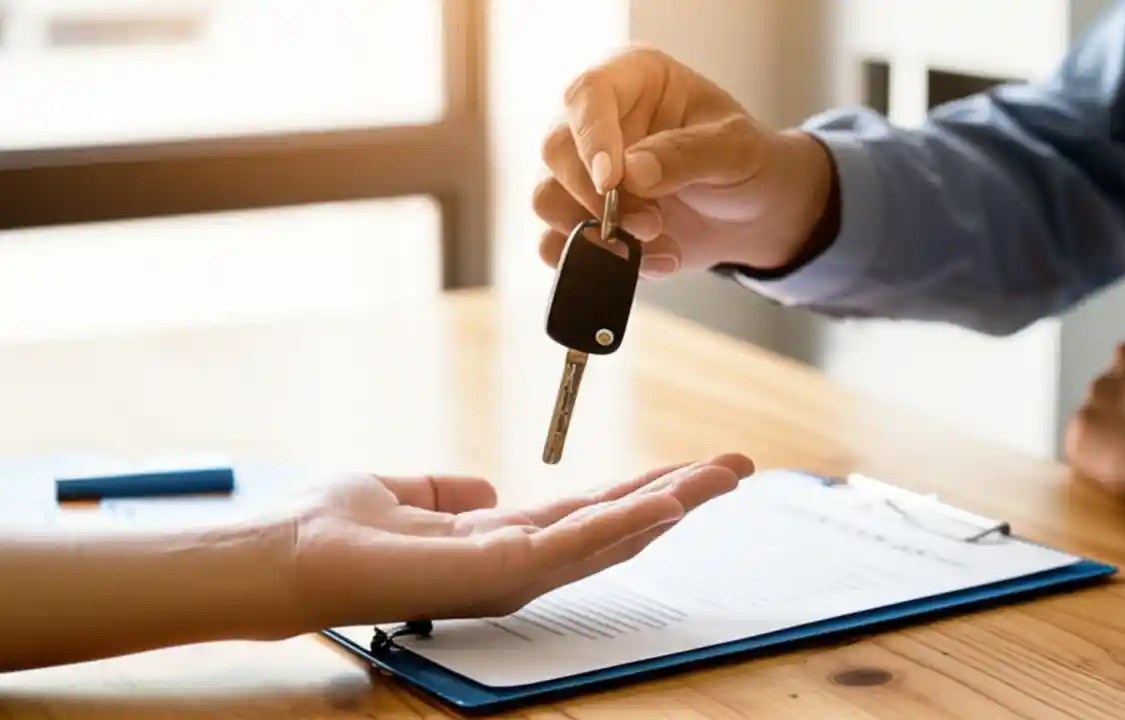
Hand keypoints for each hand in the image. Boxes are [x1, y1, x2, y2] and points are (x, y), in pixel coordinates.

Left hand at [287, 453, 752, 628]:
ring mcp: (511, 573)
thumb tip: (485, 488)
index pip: (587, 513)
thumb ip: (448, 491)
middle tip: (737, 469)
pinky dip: (624, 524)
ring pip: (609, 536)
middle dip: (679, 497)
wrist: (285, 557)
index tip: (690, 469)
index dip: (641, 490)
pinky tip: (666, 501)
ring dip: (670, 505)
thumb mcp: (404, 493)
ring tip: (721, 478)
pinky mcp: (495, 574)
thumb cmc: (332, 530)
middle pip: (615, 525)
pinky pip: (574, 545)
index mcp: (499, 541)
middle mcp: (516, 562)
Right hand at [534, 47, 832, 276]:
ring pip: (546, 199)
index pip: (587, 94)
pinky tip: (652, 260)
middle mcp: (594, 120)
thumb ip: (687, 154)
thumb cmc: (745, 162)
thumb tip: (631, 173)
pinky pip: (558, 244)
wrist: (751, 212)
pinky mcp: (581, 218)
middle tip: (650, 223)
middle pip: (555, 149)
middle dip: (597, 197)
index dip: (592, 138)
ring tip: (655, 240)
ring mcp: (582, 171)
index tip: (612, 182)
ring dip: (596, 232)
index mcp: (630, 78)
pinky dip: (600, 262)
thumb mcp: (735, 149)